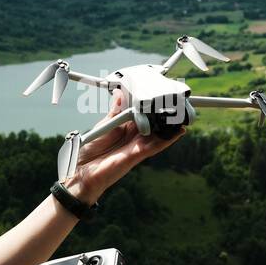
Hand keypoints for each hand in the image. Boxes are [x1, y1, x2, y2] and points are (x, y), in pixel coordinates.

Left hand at [63, 87, 185, 202]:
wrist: (81, 172)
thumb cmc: (90, 150)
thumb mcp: (104, 125)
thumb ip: (115, 111)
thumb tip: (120, 93)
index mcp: (125, 127)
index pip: (143, 114)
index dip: (153, 105)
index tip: (163, 94)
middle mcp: (134, 136)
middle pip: (154, 123)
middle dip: (166, 114)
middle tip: (180, 102)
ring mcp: (137, 146)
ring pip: (159, 135)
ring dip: (171, 127)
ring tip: (184, 115)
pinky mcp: (136, 156)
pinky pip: (155, 147)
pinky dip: (167, 140)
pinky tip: (178, 133)